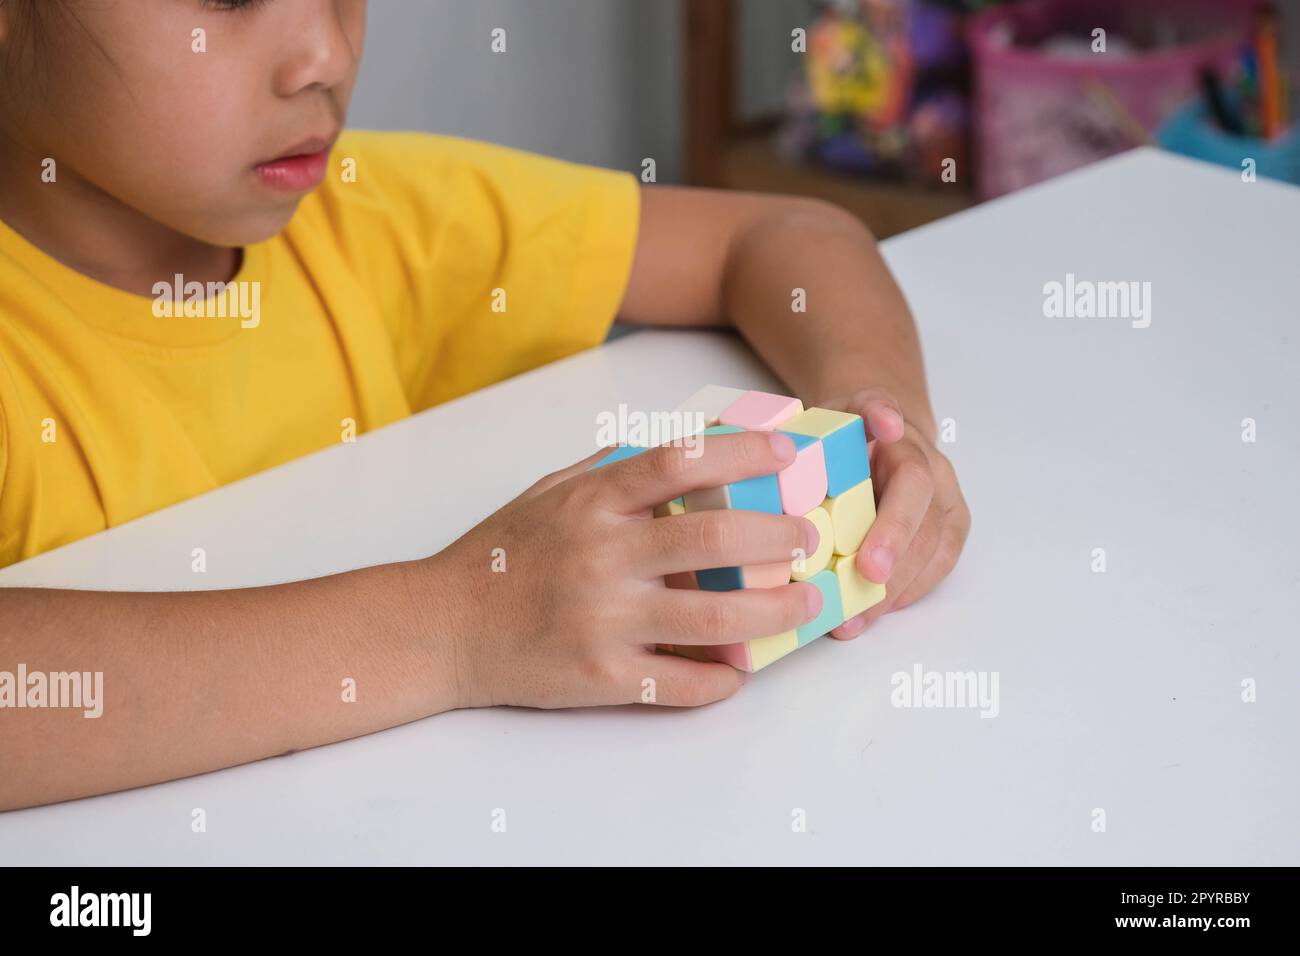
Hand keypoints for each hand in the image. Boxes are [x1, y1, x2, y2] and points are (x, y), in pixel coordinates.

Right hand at [429, 431, 822, 709]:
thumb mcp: (547, 492)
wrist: (441, 628)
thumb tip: (685, 442)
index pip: (679, 462)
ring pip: (715, 617)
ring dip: (774, 611)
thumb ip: (611, 468)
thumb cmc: (499, 557)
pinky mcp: (602, 677)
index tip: (786, 450)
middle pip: (714, 541)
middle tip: (807, 537)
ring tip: (804, 603)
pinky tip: (744, 669)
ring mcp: (603, 621)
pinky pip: (682, 682)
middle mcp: (601, 558)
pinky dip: (724, 679)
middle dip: (778, 537)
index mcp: (590, 504)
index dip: (742, 451)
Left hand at [820, 388, 969, 638]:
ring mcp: (947, 503)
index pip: (911, 484)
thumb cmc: (851, 429)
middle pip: (924, 528)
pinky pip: (936, 567)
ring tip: (855, 621)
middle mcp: (935, 473)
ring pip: (933, 553)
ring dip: (894, 592)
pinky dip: (906, 593)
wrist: (882, 431)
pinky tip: (875, 612)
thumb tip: (885, 420)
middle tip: (858, 605)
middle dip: (892, 571)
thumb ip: (862, 410)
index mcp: (907, 444)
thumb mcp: (842, 409)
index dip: (895, 526)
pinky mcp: (950, 530)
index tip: (871, 564)